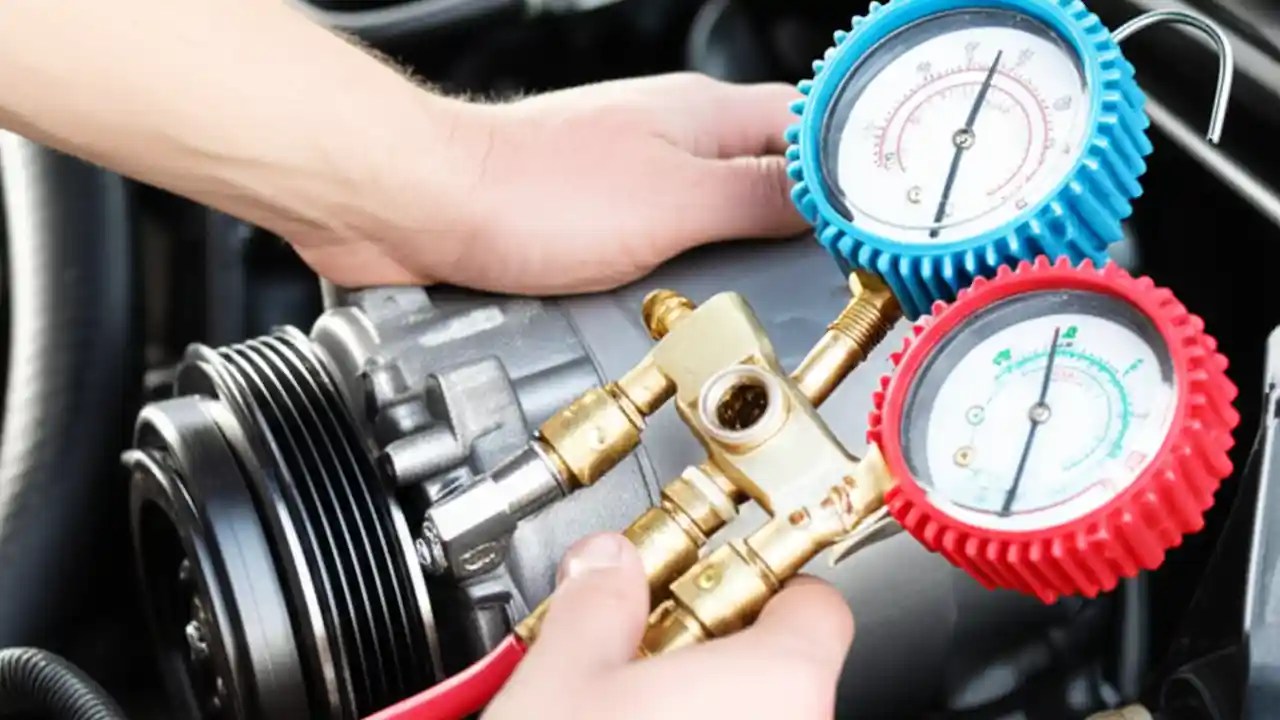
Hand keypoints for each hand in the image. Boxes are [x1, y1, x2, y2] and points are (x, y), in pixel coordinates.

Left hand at [294, 73, 806, 293]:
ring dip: (739, 251)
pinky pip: (662, 240)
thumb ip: (756, 196)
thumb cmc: (527, 193)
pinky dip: (685, 270)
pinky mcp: (592, 216)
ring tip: (768, 291)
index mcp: (702, 116)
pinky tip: (687, 296)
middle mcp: (670, 138)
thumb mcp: (674, 202)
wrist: (423, 209)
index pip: (805, 126)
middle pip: (764, 172)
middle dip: (799, 221)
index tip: (878, 213)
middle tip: (830, 267)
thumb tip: (825, 195)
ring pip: (713, 211)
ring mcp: (632, 175)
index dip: (848, 168)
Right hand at [484, 533, 853, 718]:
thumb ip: (595, 601)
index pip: (812, 597)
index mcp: (779, 679)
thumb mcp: (561, 676)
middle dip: (703, 643)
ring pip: (752, 711)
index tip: (705, 573)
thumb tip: (605, 562)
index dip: (754, 576)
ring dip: (694, 698)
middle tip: (634, 643)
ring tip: (615, 701)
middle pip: (774, 658)